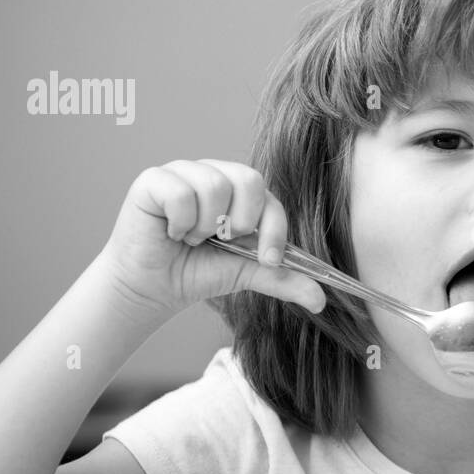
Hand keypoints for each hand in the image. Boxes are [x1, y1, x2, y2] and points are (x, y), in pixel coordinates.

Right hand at [97, 159, 327, 316]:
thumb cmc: (196, 272)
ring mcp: (182, 172)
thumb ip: (282, 278)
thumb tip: (320, 300)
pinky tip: (171, 232)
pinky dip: (180, 222)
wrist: (152, 289)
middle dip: (241, 222)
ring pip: (213, 185)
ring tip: (191, 239)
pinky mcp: (153, 180)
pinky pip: (180, 192)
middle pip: (249, 178)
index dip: (274, 228)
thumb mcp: (246, 274)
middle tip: (222, 242)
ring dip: (205, 226)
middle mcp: (214, 173)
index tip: (266, 259)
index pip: (270, 195)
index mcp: (239, 190)